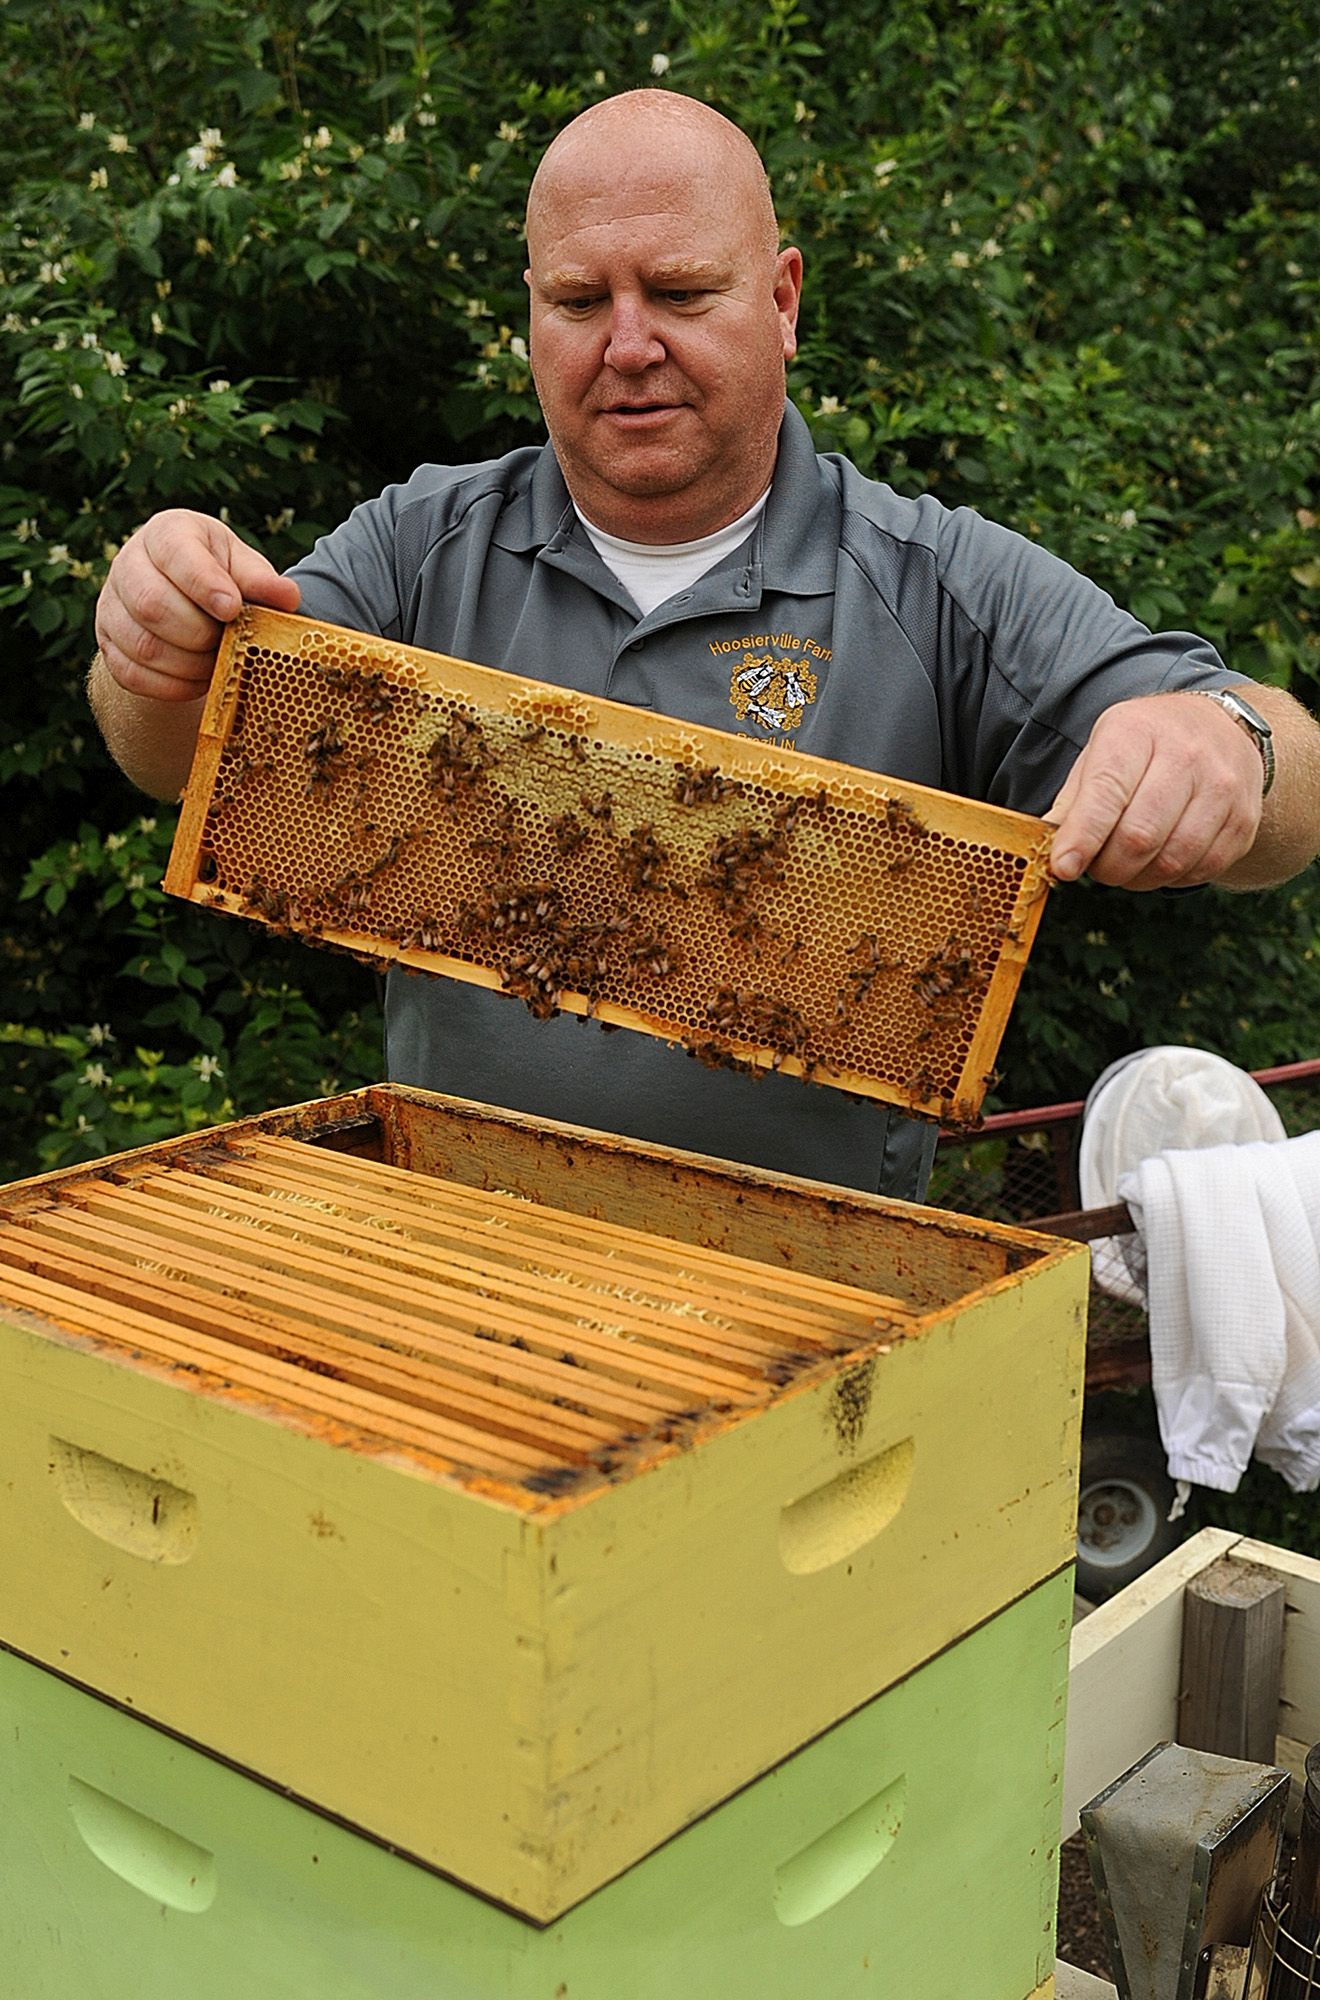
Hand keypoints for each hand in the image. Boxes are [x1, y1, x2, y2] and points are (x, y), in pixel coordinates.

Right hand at [95, 509, 301, 702]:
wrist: (182, 598)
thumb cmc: (219, 575)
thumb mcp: (242, 568)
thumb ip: (262, 582)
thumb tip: (288, 597)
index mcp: (166, 533)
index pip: (176, 555)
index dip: (204, 585)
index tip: (232, 610)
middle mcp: (128, 564)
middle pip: (152, 605)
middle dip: (199, 633)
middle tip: (228, 642)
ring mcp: (111, 605)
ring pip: (142, 644)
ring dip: (188, 664)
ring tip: (217, 662)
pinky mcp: (109, 643)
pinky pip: (131, 674)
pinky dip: (171, 686)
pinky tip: (198, 680)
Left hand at [1044, 691, 1264, 888]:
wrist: (1222, 729)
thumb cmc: (1146, 746)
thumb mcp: (1102, 752)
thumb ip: (1073, 800)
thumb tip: (1046, 846)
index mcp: (1137, 732)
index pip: (1107, 793)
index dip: (1082, 838)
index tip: (1063, 868)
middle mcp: (1186, 755)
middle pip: (1139, 836)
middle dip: (1107, 867)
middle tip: (1096, 867)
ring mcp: (1222, 787)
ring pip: (1171, 860)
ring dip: (1137, 878)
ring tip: (1126, 865)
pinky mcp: (1243, 819)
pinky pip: (1200, 870)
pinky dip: (1170, 878)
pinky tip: (1159, 861)